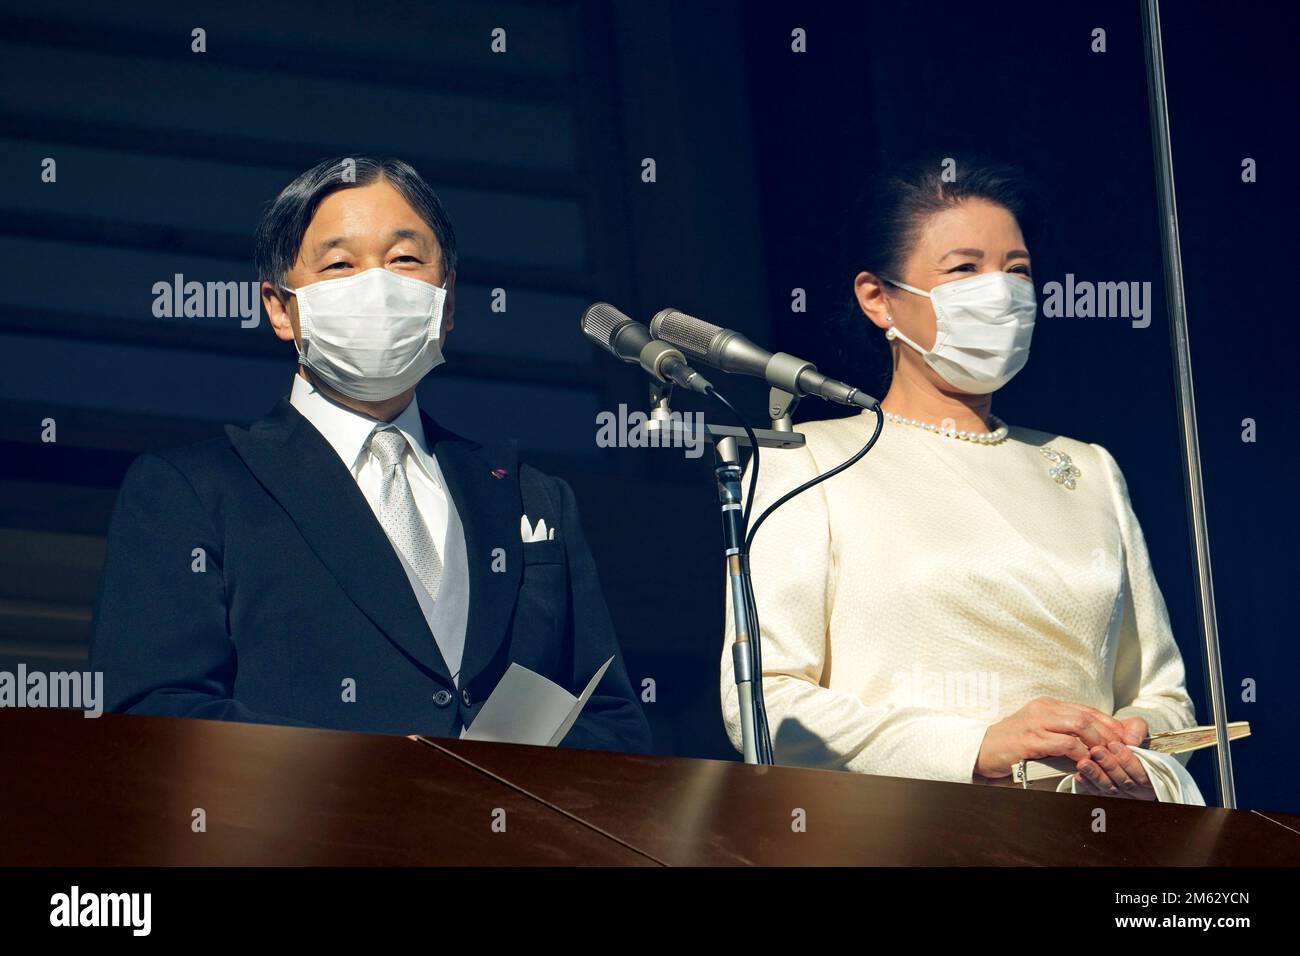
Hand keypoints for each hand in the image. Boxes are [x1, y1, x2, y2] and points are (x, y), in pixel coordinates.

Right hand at [975, 697, 1129, 778]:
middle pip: (1086, 716)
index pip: (1087, 710)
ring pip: (1078, 725)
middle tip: (1121, 751)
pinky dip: (1079, 753)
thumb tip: (1094, 742)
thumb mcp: (1041, 732)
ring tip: (1106, 757)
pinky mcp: (1030, 739)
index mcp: (1047, 705)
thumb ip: (1063, 732)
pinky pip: (1063, 743)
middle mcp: (1043, 709)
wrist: (982, 750)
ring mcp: (1036, 722)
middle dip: (1108, 734)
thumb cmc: (1013, 744)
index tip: (1124, 740)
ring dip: (1097, 742)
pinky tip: (1086, 762)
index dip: (1109, 724)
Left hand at [1074, 738, 1156, 799]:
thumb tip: (1131, 741)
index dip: (1128, 760)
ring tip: (1083, 762)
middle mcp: (1138, 789)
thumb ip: (1136, 730)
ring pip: (1110, 789)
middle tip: (1096, 750)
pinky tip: (1079, 775)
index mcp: (1150, 775)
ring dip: (1096, 775)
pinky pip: (1096, 793)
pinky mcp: (1103, 795)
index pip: (1142, 774)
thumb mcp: (1134, 728)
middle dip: (1110, 766)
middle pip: (1126, 782)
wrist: (1107, 741)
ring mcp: (1120, 793)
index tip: (1113, 744)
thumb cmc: (1124, 735)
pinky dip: (1088, 784)